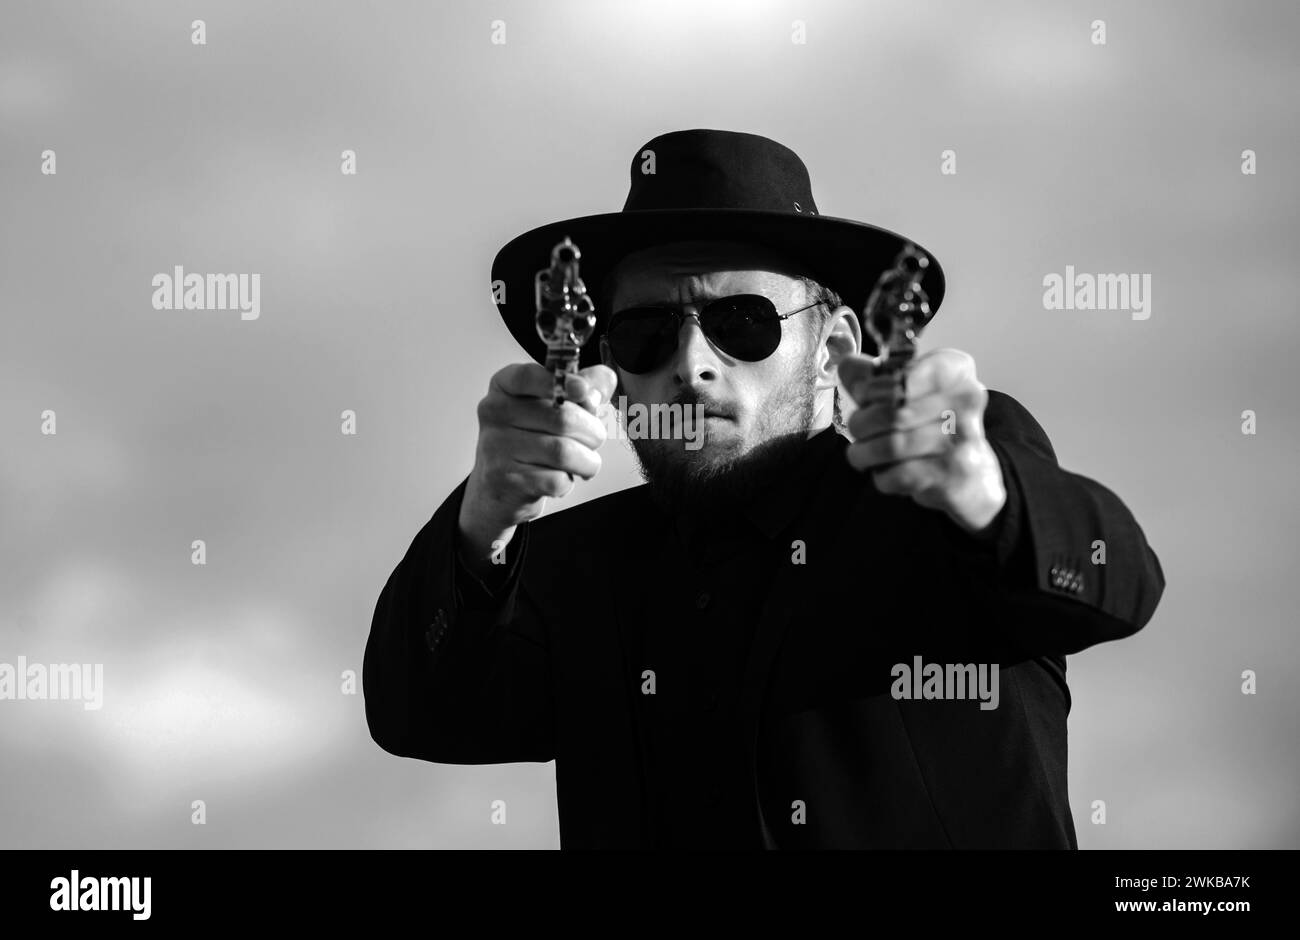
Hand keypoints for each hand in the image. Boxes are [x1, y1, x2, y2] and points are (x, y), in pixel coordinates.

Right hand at [459, 363, 617, 566]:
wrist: (499, 485)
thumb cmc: (530, 439)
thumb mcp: (553, 405)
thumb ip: (584, 387)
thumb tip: (603, 379)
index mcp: (505, 387)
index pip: (530, 376)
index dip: (562, 381)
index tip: (584, 389)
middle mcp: (495, 413)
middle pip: (562, 418)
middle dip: (592, 432)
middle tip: (593, 439)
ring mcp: (497, 447)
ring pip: (564, 452)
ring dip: (587, 461)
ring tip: (583, 462)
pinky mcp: (506, 479)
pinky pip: (555, 480)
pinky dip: (568, 482)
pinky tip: (559, 477)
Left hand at [838, 348, 1005, 533]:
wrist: (970, 475)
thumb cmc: (931, 427)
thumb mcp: (905, 394)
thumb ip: (872, 378)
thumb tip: (847, 364)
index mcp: (955, 370)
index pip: (902, 371)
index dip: (872, 387)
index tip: (866, 396)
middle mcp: (965, 400)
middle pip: (890, 411)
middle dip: (861, 424)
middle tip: (858, 430)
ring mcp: (962, 439)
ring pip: (891, 446)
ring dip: (864, 453)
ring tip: (863, 454)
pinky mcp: (953, 474)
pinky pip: (897, 475)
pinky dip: (881, 476)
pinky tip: (888, 471)